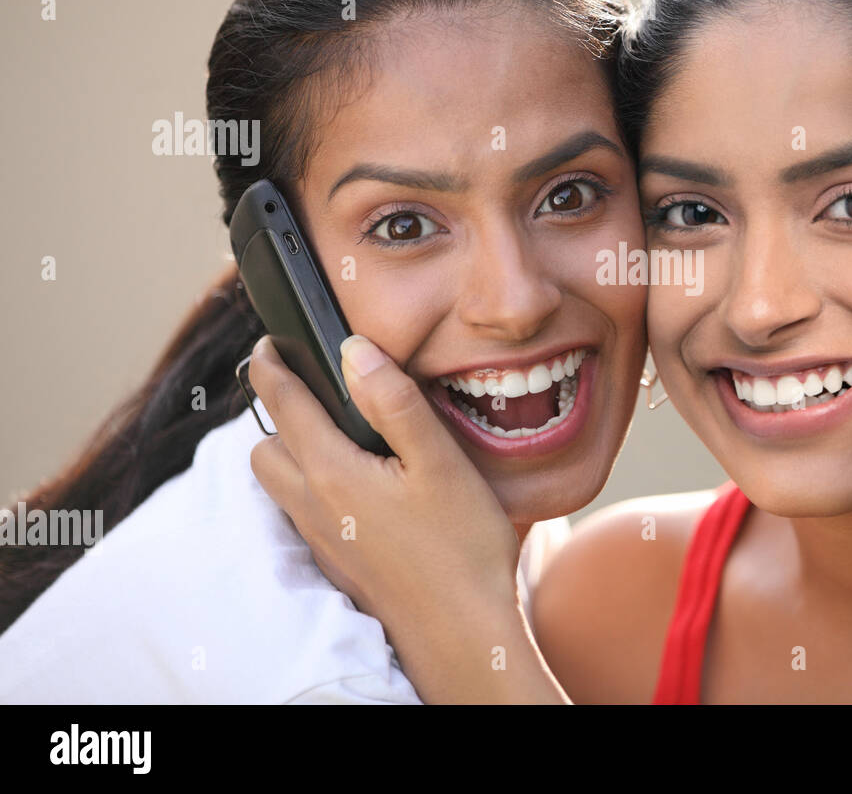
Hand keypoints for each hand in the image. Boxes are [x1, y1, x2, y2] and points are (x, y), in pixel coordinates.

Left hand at [247, 334, 563, 702]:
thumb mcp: (439, 462)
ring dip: (291, 452)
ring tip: (334, 432)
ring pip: (280, 485)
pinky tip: (358, 486)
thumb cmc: (462, 546)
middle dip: (277, 413)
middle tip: (309, 388)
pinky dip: (312, 487)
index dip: (270, 366)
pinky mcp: (338, 564)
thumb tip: (352, 351)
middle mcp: (314, 507)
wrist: (463, 632)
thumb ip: (394, 402)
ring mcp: (323, 541)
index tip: (267, 342)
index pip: (284, 405)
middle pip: (265, 448)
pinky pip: (302, 514)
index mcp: (333, 473)